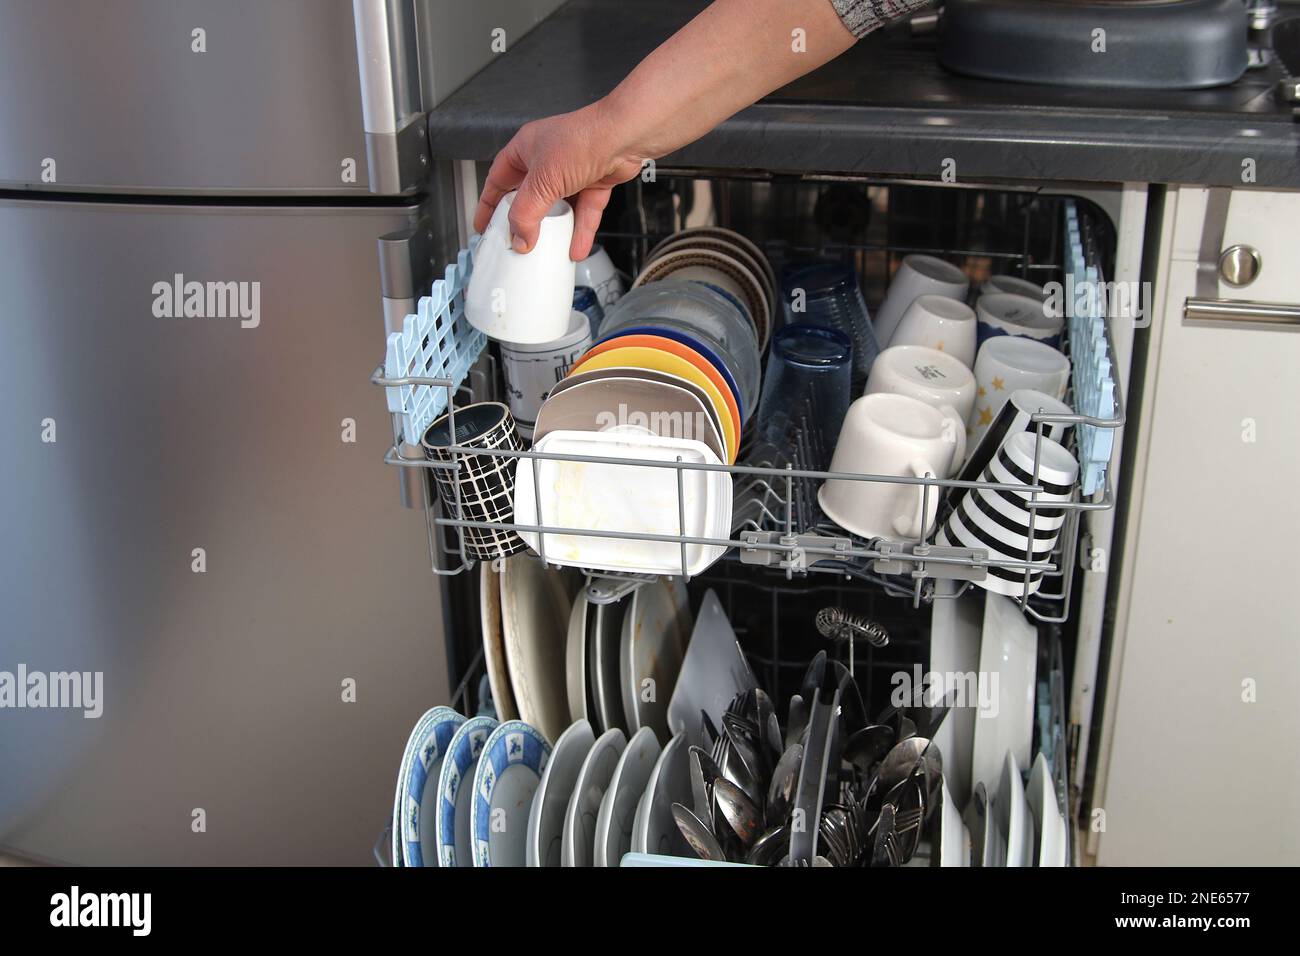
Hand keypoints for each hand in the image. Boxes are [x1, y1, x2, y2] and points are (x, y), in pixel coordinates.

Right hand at [472, 103, 643, 260]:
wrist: (624, 137)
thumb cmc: (583, 139)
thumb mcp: (542, 180)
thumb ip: (526, 213)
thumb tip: (519, 238)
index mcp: (526, 149)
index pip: (498, 179)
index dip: (489, 203)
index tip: (484, 224)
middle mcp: (547, 159)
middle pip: (529, 197)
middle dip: (525, 220)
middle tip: (517, 241)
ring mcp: (572, 171)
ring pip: (558, 207)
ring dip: (556, 230)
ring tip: (548, 249)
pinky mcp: (593, 182)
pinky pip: (583, 212)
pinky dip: (580, 230)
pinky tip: (576, 247)